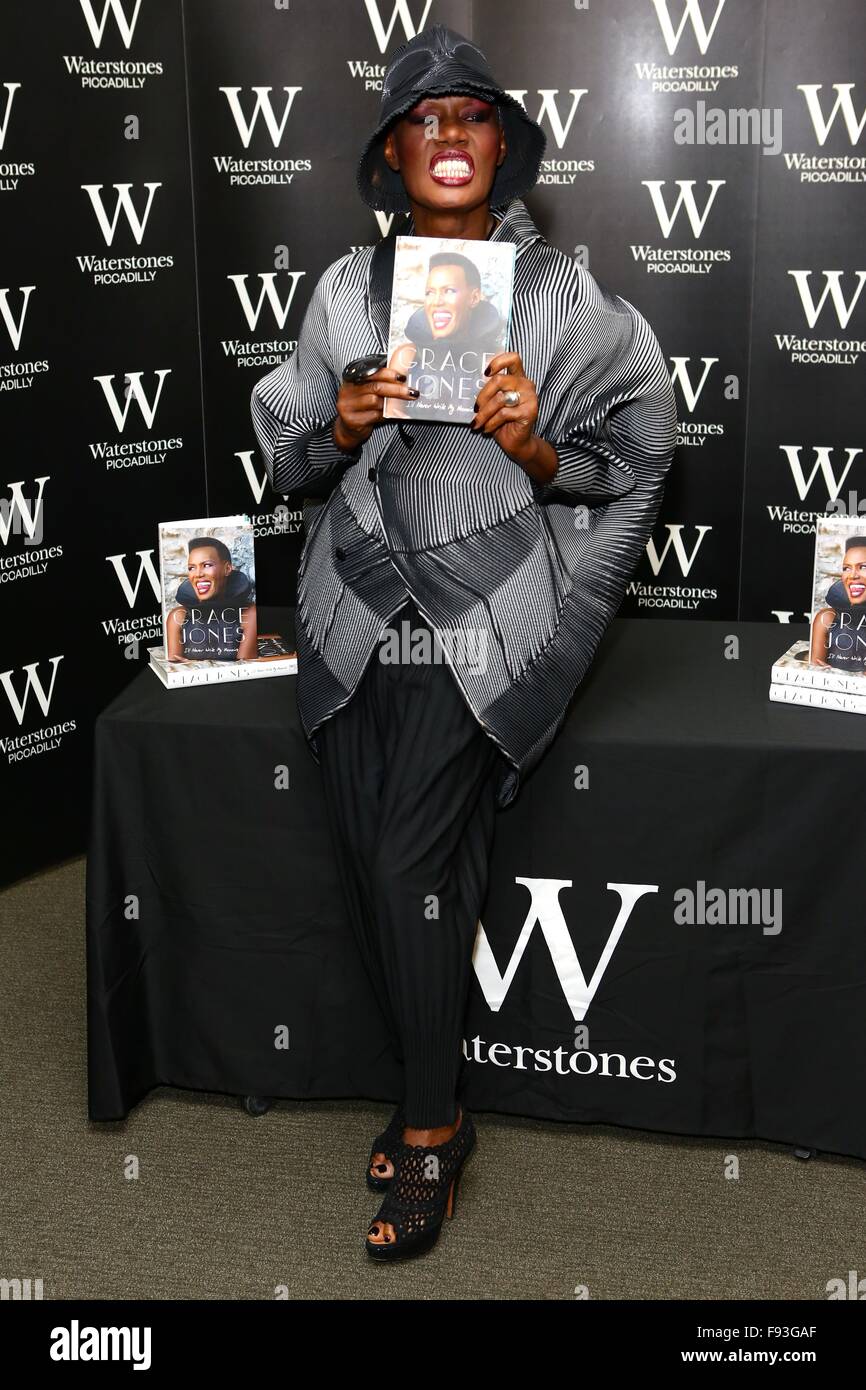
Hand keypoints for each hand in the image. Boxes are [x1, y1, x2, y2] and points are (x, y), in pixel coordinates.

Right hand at [333, 368, 418, 451]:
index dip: (388, 373)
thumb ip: (380, 383)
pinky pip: (374, 416)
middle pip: (375, 387)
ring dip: (391, 403)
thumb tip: (402, 377)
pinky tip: (390, 415)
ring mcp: (348, 406)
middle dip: (396, 389)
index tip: (402, 377)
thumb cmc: (362, 406)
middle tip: (411, 392)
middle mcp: (347, 391)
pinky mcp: (352, 420)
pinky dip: (385, 415)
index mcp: (352, 379)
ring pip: (375, 401)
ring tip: (401, 404)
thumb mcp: (368, 391)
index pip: (371, 372)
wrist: (349, 428)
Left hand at [471, 351, 556, 482]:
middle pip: (499, 380)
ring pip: (499, 399)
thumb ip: (489, 390)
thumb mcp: (493, 402)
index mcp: (518, 378)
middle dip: (482, 396)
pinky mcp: (530, 412)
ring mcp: (530, 398)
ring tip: (477, 423)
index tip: (485, 373)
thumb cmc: (502, 421)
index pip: (513, 358)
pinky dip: (491, 422)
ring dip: (484, 413)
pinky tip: (487, 429)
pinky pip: (503, 414)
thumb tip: (467, 382)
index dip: (498, 362)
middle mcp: (526, 385)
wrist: (516, 442)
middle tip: (475, 408)